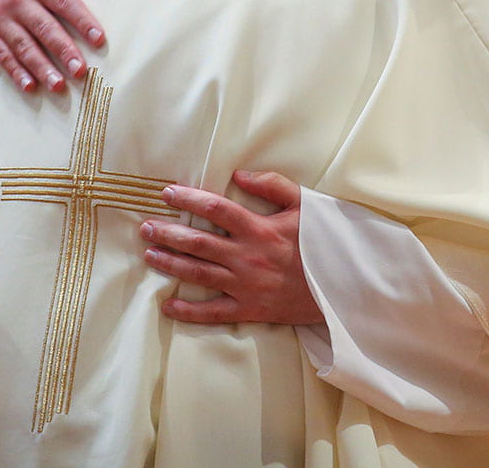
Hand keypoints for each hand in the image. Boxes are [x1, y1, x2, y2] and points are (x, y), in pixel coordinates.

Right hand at [0, 0, 107, 91]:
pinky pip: (1, 54)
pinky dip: (15, 71)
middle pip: (44, 29)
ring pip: (23, 46)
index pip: (64, 2)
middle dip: (63, 51)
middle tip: (81, 71)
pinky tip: (29, 86)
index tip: (99, 39)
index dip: (82, 21)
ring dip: (41, 67)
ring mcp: (1, 18)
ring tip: (58, 85)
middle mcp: (18, 1)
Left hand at [140, 170, 323, 325]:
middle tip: (146, 226)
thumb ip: (274, 185)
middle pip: (198, 242)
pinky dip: (188, 311)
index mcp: (259, 228)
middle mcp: (247, 257)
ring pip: (198, 274)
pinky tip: (167, 305)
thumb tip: (239, 175)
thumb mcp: (306, 206)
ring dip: (170, 263)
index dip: (189, 198)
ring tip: (149, 254)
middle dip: (168, 232)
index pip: (216, 209)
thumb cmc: (323, 243)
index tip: (167, 193)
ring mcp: (245, 286)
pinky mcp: (249, 310)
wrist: (343, 287)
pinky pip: (212, 313)